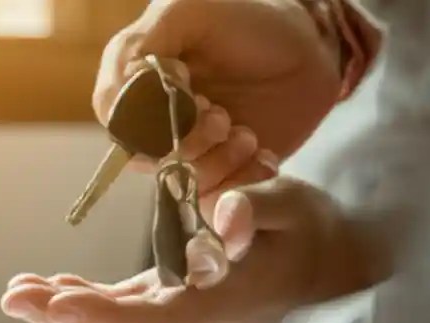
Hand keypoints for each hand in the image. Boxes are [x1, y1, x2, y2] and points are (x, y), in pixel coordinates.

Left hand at [1, 177, 390, 322]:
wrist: (336, 265)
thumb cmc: (314, 232)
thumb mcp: (297, 205)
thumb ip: (261, 206)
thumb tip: (223, 214)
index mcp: (228, 305)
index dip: (104, 319)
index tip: (57, 305)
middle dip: (65, 319)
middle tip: (14, 298)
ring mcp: (188, 320)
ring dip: (67, 313)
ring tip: (19, 294)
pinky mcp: (180, 306)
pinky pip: (129, 313)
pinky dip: (91, 304)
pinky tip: (56, 290)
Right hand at [98, 0, 377, 213]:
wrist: (313, 48)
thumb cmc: (251, 18)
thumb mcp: (187, 11)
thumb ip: (140, 46)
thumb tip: (121, 95)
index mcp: (139, 81)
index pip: (116, 119)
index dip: (147, 118)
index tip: (187, 89)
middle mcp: (159, 120)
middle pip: (147, 158)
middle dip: (190, 141)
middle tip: (223, 117)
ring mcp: (193, 149)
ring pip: (183, 180)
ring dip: (220, 160)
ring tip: (247, 134)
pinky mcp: (226, 171)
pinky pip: (219, 197)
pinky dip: (243, 179)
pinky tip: (262, 153)